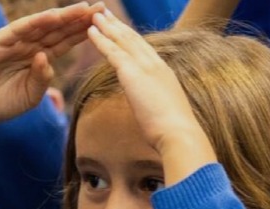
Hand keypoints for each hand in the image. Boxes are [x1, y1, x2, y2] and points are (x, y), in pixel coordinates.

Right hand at [0, 3, 101, 136]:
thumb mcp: (29, 96)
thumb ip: (42, 79)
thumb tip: (46, 58)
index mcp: (39, 58)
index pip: (65, 42)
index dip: (83, 32)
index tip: (106, 24)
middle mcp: (28, 46)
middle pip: (58, 30)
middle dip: (79, 19)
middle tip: (102, 8)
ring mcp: (12, 43)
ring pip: (41, 26)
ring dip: (62, 17)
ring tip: (83, 9)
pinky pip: (18, 31)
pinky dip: (34, 23)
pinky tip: (52, 17)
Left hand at [85, 9, 214, 182]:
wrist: (179, 134)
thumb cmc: (173, 132)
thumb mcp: (165, 111)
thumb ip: (156, 104)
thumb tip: (151, 109)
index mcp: (164, 72)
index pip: (144, 49)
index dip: (131, 37)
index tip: (121, 28)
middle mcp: (156, 64)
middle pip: (133, 38)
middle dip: (118, 25)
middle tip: (105, 13)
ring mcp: (145, 66)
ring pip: (122, 40)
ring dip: (107, 26)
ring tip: (94, 15)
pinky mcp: (133, 73)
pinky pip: (113, 51)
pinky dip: (100, 39)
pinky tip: (90, 31)